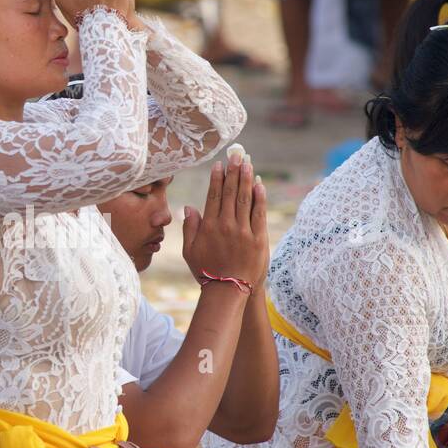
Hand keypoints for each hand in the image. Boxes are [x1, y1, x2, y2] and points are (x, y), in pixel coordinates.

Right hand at [181, 154, 267, 288]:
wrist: (228, 291)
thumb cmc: (206, 272)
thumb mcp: (190, 251)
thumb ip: (189, 228)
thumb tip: (188, 207)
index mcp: (209, 227)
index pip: (214, 196)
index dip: (217, 179)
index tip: (220, 166)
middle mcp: (226, 225)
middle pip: (231, 193)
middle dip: (234, 172)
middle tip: (237, 156)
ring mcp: (243, 231)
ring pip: (245, 199)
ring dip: (247, 180)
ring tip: (248, 164)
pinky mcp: (258, 239)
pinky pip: (259, 214)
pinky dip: (260, 198)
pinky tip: (260, 185)